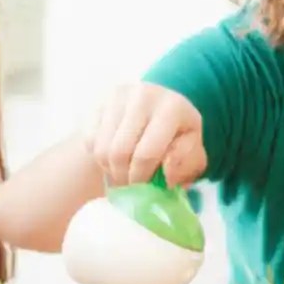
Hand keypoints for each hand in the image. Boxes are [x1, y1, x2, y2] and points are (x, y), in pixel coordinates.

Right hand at [84, 83, 206, 186]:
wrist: (158, 113)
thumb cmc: (177, 140)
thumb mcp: (193, 155)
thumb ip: (185, 166)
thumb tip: (167, 173)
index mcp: (173, 107)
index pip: (147, 153)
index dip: (141, 178)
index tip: (142, 189)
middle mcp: (144, 95)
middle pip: (119, 152)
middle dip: (123, 176)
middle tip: (129, 186)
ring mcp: (119, 96)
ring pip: (102, 149)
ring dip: (109, 169)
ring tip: (122, 171)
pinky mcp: (100, 101)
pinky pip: (90, 140)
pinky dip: (98, 157)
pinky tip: (113, 157)